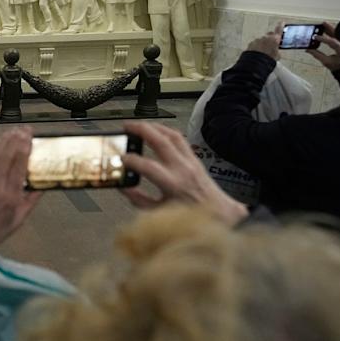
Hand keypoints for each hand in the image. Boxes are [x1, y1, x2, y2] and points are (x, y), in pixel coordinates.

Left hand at [0, 127, 41, 257]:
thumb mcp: (21, 217)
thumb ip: (32, 198)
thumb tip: (45, 181)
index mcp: (10, 197)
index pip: (19, 166)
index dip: (24, 148)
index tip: (30, 136)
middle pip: (7, 156)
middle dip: (16, 139)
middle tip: (25, 129)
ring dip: (4, 140)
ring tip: (14, 130)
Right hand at [120, 122, 247, 225]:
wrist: (219, 213)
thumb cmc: (192, 215)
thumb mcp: (160, 212)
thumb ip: (138, 199)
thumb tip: (123, 186)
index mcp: (173, 185)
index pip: (147, 165)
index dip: (131, 160)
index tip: (120, 158)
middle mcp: (183, 169)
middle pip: (161, 141)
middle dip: (141, 130)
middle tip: (126, 127)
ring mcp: (191, 161)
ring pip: (172, 135)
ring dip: (153, 127)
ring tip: (138, 125)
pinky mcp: (195, 158)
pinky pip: (179, 138)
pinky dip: (165, 131)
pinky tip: (156, 131)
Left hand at [246, 23, 281, 59]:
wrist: (256, 63)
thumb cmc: (268, 59)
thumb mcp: (277, 56)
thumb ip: (277, 50)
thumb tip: (275, 50)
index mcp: (274, 39)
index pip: (279, 30)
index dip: (281, 25)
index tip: (282, 22)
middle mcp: (266, 37)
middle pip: (269, 35)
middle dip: (270, 38)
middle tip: (271, 44)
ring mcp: (258, 40)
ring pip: (261, 40)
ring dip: (263, 44)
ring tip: (263, 52)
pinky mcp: (251, 43)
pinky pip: (255, 44)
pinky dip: (256, 47)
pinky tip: (257, 53)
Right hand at [306, 22, 339, 70]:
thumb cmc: (339, 67)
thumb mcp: (327, 62)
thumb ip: (317, 55)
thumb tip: (308, 49)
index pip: (333, 43)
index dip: (324, 39)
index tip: (315, 37)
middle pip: (339, 35)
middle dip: (330, 29)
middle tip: (323, 23)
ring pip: (339, 34)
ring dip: (331, 29)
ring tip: (323, 25)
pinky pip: (339, 35)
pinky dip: (333, 32)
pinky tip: (327, 29)